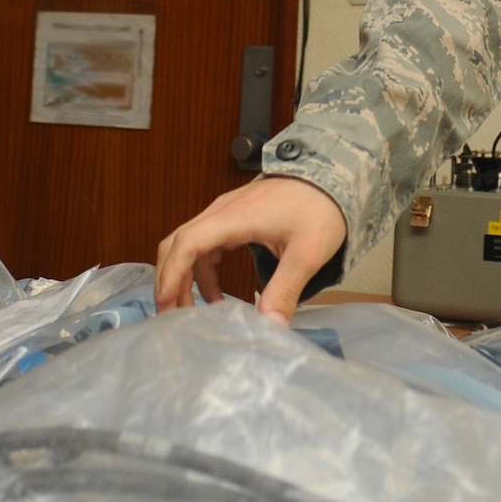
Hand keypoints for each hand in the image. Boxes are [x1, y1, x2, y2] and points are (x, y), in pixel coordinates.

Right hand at [156, 176, 347, 324]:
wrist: (334, 176)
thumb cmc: (321, 208)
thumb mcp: (307, 253)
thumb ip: (286, 289)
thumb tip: (269, 325)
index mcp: (235, 217)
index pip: (188, 243)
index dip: (172, 274)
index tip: (166, 303)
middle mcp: (222, 211)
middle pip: (178, 243)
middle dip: (170, 280)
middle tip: (172, 316)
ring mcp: (226, 212)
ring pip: (189, 244)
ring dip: (186, 277)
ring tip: (194, 312)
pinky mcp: (235, 217)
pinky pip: (206, 243)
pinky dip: (202, 270)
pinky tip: (215, 295)